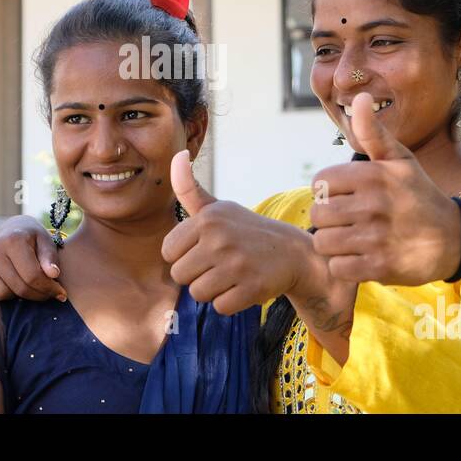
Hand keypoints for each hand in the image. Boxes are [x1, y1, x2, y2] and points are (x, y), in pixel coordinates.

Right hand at [0, 215, 65, 302]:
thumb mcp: (46, 242)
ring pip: (0, 294)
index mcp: (13, 240)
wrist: (11, 230)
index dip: (49, 289)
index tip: (60, 293)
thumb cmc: (33, 239)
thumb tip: (53, 274)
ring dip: (16, 295)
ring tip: (24, 284)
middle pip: (18, 288)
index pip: (33, 276)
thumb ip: (51, 258)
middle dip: (37, 295)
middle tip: (47, 293)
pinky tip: (2, 287)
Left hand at [162, 150, 319, 314]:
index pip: (168, 252)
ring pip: (198, 293)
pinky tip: (244, 285)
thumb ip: (190, 188)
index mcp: (208, 219)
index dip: (183, 255)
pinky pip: (221, 307)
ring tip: (231, 275)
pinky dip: (231, 302)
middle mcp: (220, 239)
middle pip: (180, 275)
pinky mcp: (251, 288)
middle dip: (196, 275)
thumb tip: (177, 153)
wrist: (293, 252)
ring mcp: (237, 264)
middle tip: (219, 265)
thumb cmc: (246, 231)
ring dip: (213, 290)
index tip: (203, 249)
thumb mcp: (219, 208)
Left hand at [309, 92, 460, 284]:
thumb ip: (372, 132)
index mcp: (373, 175)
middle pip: (319, 214)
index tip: (344, 196)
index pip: (319, 182)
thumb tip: (360, 97)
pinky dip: (344, 266)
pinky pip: (338, 267)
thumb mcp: (400, 159)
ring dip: (334, 244)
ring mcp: (376, 237)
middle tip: (348, 220)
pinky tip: (360, 257)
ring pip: (324, 242)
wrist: (454, 238)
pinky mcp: (379, 266)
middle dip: (329, 219)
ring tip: (352, 239)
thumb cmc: (419, 194)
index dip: (327, 190)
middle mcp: (373, 204)